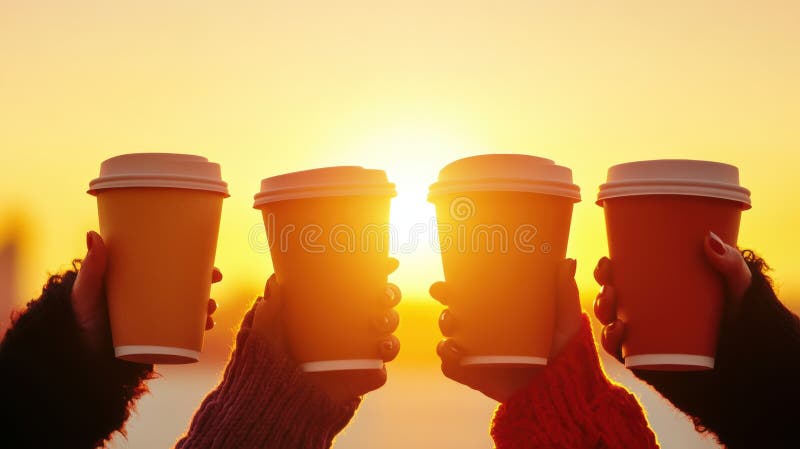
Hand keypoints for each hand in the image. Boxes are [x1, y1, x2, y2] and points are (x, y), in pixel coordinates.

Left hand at [70, 231, 220, 353]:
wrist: (78, 353)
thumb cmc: (81, 316)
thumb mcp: (86, 290)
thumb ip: (92, 267)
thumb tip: (93, 234)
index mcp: (142, 279)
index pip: (175, 267)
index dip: (198, 264)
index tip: (212, 265)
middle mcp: (154, 297)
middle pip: (189, 287)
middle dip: (207, 286)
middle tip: (213, 284)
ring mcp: (158, 318)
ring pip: (191, 310)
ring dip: (207, 308)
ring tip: (210, 312)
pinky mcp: (158, 339)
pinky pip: (185, 333)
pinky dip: (198, 330)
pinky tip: (206, 328)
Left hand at [251, 258, 401, 401]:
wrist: (277, 403)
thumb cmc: (268, 363)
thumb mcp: (267, 330)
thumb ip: (271, 306)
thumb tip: (275, 279)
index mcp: (330, 309)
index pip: (359, 284)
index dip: (379, 270)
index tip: (388, 262)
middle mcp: (350, 326)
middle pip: (382, 301)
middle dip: (390, 292)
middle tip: (381, 294)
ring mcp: (361, 349)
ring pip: (389, 325)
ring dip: (391, 317)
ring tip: (378, 321)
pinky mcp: (366, 373)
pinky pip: (386, 358)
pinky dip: (389, 348)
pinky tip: (381, 346)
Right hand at [432, 258, 580, 402]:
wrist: (559, 386)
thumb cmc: (562, 349)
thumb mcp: (565, 319)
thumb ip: (564, 292)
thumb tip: (568, 261)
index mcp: (493, 312)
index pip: (462, 296)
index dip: (446, 289)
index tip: (443, 287)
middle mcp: (478, 331)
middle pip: (448, 318)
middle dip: (443, 314)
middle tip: (452, 313)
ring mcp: (473, 355)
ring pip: (446, 341)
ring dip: (445, 339)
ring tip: (457, 340)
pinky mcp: (473, 376)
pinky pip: (450, 368)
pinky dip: (449, 362)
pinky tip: (458, 357)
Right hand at [594, 231, 751, 361]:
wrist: (752, 362)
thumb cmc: (743, 320)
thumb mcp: (739, 287)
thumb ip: (731, 263)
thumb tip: (708, 239)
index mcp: (656, 293)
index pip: (621, 279)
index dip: (605, 271)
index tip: (607, 261)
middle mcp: (645, 315)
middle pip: (610, 299)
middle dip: (601, 288)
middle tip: (608, 281)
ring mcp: (644, 338)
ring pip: (609, 322)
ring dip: (602, 309)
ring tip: (611, 300)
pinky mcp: (645, 360)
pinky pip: (619, 351)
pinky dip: (611, 340)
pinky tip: (617, 329)